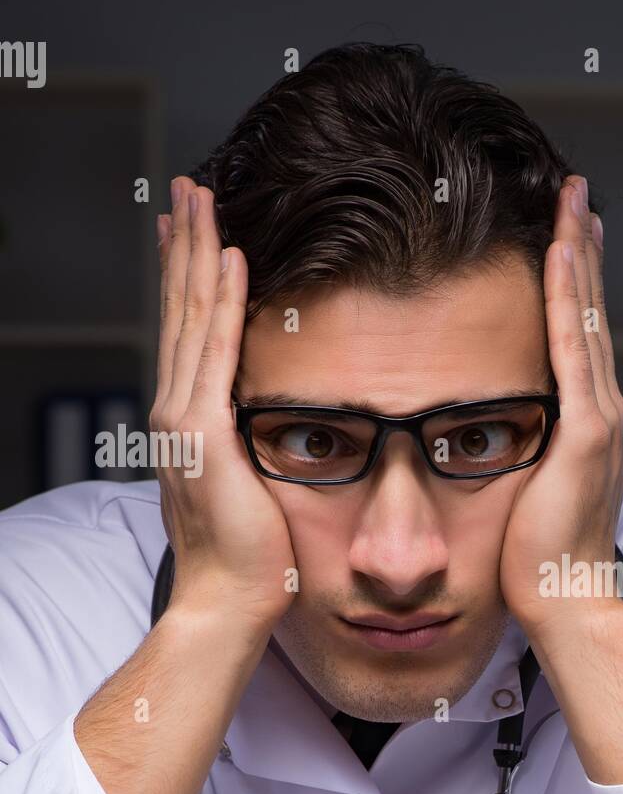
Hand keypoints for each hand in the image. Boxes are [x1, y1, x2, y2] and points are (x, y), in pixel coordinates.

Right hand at [152, 176, 295, 633]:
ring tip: (201, 200)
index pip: (189, 333)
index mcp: (190, 423)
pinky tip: (231, 257)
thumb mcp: (251, 490)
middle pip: (180, 309)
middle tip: (189, 189)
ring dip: (198, 254)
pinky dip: (221, 301)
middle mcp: (178, 412)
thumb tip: (273, 432)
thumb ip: (252, 451)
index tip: (197, 232)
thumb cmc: (251, 560)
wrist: (230, 604)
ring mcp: (185, 419)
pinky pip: (216, 351)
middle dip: (185, 246)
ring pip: (191, 316)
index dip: (190, 279)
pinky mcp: (205, 433)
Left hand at [499, 174, 622, 638]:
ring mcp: (600, 419)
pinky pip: (574, 348)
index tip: (565, 237)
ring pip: (588, 318)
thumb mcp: (529, 491)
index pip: (581, 337)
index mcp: (589, 425)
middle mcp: (604, 411)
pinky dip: (569, 296)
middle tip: (576, 195)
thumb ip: (523, 452)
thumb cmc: (540, 560)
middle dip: (584, 250)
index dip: (575, 284)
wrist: (564, 602)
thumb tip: (492, 431)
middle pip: (592, 313)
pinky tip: (561, 253)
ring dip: (579, 255)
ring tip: (573, 203)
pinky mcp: (586, 433)